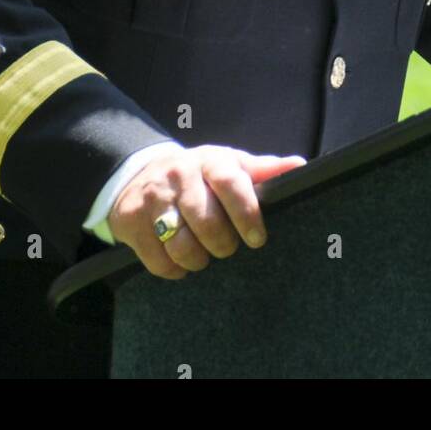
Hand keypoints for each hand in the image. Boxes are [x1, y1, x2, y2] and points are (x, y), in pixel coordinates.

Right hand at [107, 143, 306, 278]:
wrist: (138, 173)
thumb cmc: (197, 174)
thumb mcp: (228, 164)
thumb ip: (262, 169)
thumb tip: (299, 165)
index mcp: (209, 160)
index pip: (231, 183)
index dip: (247, 213)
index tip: (258, 240)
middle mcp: (179, 175)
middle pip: (206, 220)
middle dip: (222, 244)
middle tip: (227, 248)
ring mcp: (153, 198)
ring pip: (180, 244)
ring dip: (198, 260)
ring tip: (204, 256)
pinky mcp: (131, 220)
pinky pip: (158, 260)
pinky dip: (174, 269)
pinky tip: (180, 261)